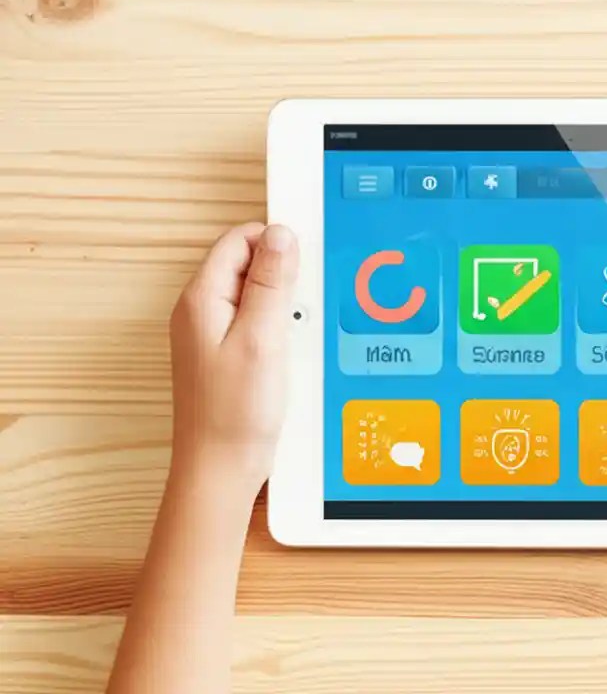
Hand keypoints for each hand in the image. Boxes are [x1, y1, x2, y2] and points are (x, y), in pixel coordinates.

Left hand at [169, 223, 299, 490]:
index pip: (239, 240)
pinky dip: (280, 329)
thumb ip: (271, 283)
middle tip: (303, 310)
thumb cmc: (235, 413)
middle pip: (249, 265)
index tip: (306, 267)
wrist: (221, 469)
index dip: (277, 245)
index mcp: (202, 299)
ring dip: (285, 306)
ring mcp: (213, 333)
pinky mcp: (229, 355)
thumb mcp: (261, 338)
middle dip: (285, 277)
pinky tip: (293, 352)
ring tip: (297, 336)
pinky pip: (257, 323)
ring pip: (256, 295)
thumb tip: (281, 234)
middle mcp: (202, 311)